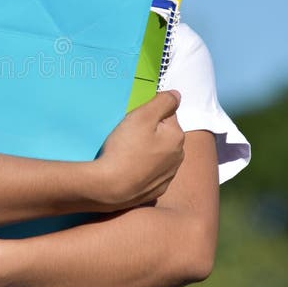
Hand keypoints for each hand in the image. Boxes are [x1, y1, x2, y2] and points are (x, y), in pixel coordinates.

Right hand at [93, 90, 184, 209]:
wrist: (109, 188)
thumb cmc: (125, 148)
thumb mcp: (142, 116)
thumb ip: (163, 102)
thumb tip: (176, 95)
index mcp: (177, 137)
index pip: (166, 115)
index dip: (148, 115)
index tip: (132, 122)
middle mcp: (178, 157)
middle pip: (163, 135)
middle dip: (150, 133)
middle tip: (127, 137)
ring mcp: (168, 176)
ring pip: (158, 154)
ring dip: (147, 151)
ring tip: (126, 155)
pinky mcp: (157, 191)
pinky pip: (151, 173)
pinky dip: (143, 169)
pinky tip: (129, 170)